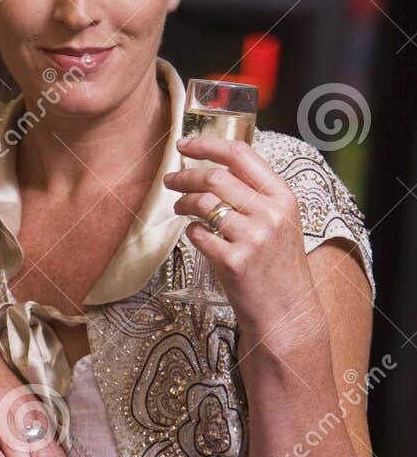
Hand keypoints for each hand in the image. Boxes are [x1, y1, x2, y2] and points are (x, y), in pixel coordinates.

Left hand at [164, 137, 313, 333]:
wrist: (287, 312)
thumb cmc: (278, 266)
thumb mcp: (280, 222)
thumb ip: (256, 196)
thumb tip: (216, 171)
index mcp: (282, 196)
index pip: (240, 154)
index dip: (207, 144)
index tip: (184, 144)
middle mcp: (270, 213)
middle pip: (215, 178)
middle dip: (186, 175)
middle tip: (171, 180)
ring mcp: (253, 237)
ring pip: (203, 205)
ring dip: (183, 203)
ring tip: (179, 207)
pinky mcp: (234, 262)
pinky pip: (199, 236)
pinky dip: (191, 232)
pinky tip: (194, 235)